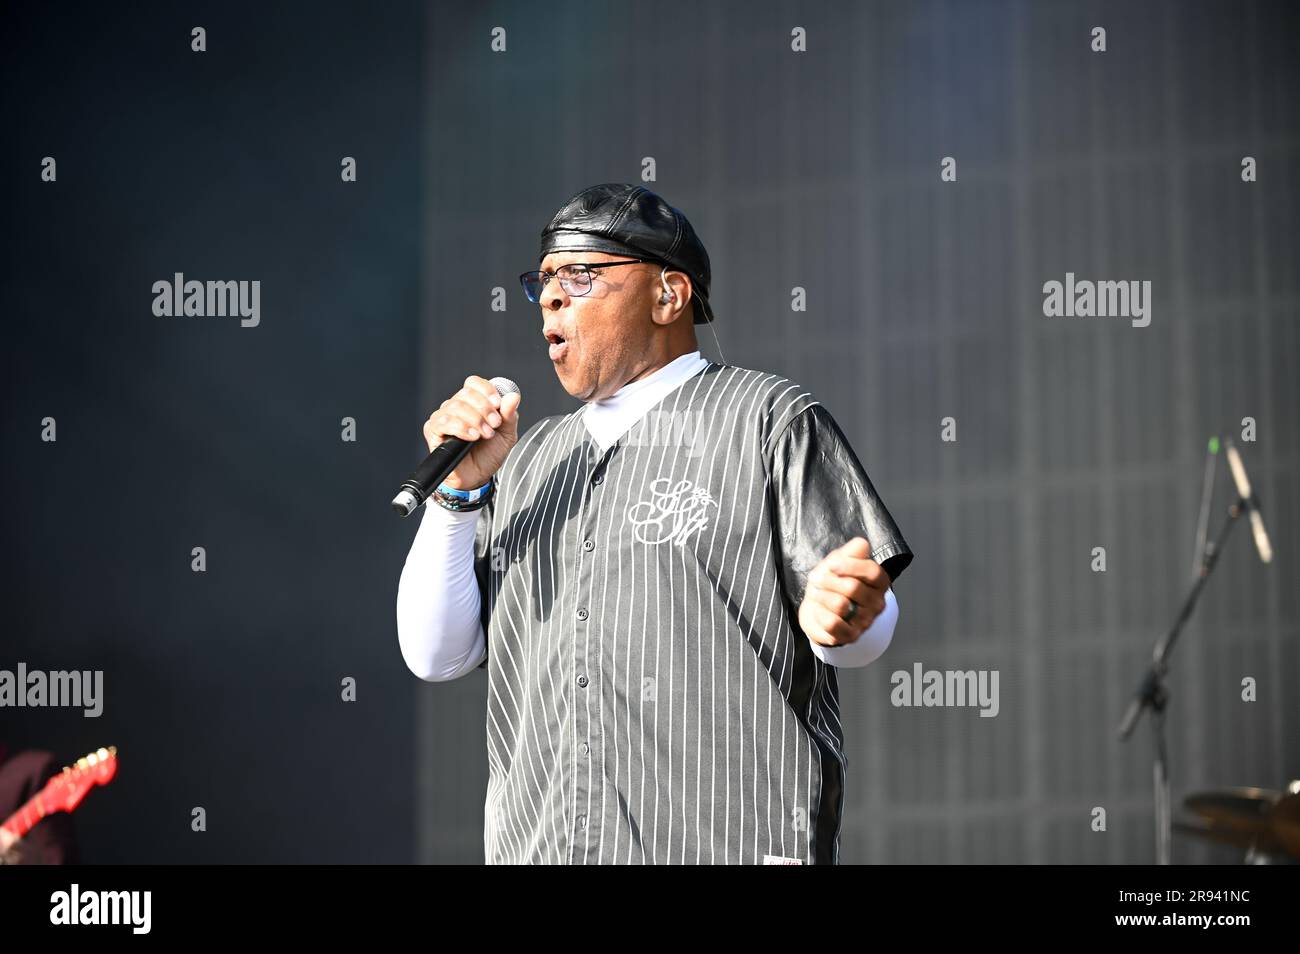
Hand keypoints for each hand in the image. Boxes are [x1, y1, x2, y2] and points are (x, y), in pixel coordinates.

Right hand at [422, 375, 521, 489]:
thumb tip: (513, 396)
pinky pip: (443, 421)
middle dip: (484, 408)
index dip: (486, 390)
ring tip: (484, 434)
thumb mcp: (507, 434)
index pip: (474, 383)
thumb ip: (510, 415)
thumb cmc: (489, 454)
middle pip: (466, 393)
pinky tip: (472, 436)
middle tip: (494, 425)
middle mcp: (457, 406)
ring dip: (475, 419)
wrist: (478, 476)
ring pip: (455, 406)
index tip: (498, 404)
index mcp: (473, 402)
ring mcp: (443, 417)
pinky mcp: (433, 430)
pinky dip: (460, 427)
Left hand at [797, 537, 890, 647]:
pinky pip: (832, 623)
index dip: (851, 566)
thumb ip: (851, 552)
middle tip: (816, 578)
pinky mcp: (850, 636)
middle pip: (853, 588)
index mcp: (879, 583)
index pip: (873, 572)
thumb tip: (862, 544)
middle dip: (828, 580)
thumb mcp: (840, 562)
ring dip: (821, 596)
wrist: (819, 609)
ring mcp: (865, 622)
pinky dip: (819, 613)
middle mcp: (877, 603)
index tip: (832, 564)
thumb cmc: (832, 583)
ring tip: (816, 593)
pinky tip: (818, 610)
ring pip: (840, 605)